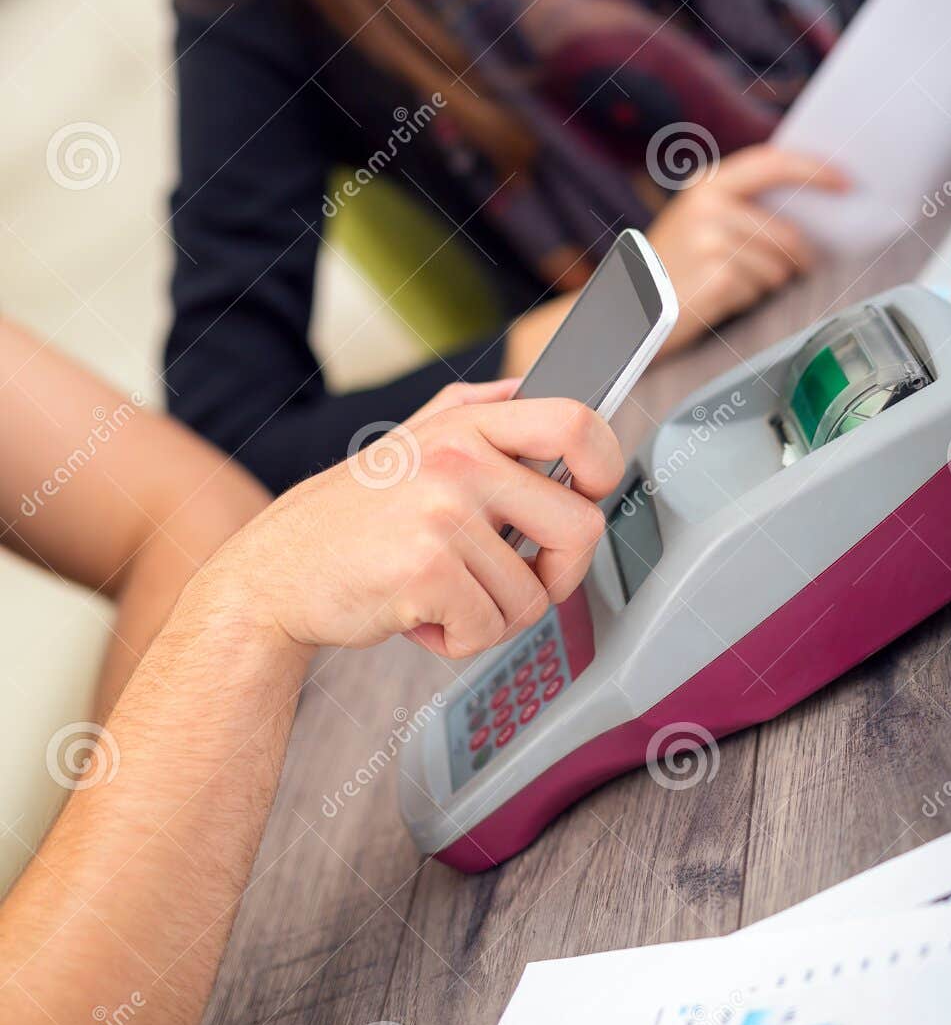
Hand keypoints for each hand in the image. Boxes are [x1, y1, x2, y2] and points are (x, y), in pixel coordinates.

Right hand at [183, 380, 623, 661]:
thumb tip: (531, 385)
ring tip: (440, 592)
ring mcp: (443, 514)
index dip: (603, 466)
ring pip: (532, 596)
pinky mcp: (427, 571)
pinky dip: (457, 639)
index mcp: (467, 424)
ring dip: (491, 615)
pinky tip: (418, 614)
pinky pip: (488, 628)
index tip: (588, 496)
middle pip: (579, 526)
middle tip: (519, 578)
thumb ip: (475, 407)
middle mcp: (459, 459)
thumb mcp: (411, 437)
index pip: (577, 421)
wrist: (273, 575)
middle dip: (557, 573)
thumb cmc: (350, 517)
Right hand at [647, 145, 847, 351]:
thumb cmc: (672, 268)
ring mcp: (712, 241)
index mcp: (707, 185)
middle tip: (794, 271)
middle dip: (799, 258)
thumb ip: (743, 206)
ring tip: (735, 284)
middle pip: (787, 231)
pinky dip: (751, 299)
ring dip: (769, 283)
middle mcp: (708, 207)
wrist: (627, 310)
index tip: (846, 183)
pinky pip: (762, 289)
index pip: (772, 162)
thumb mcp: (698, 222)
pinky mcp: (718, 276)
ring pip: (779, 266)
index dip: (815, 169)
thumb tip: (811, 212)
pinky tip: (723, 297)